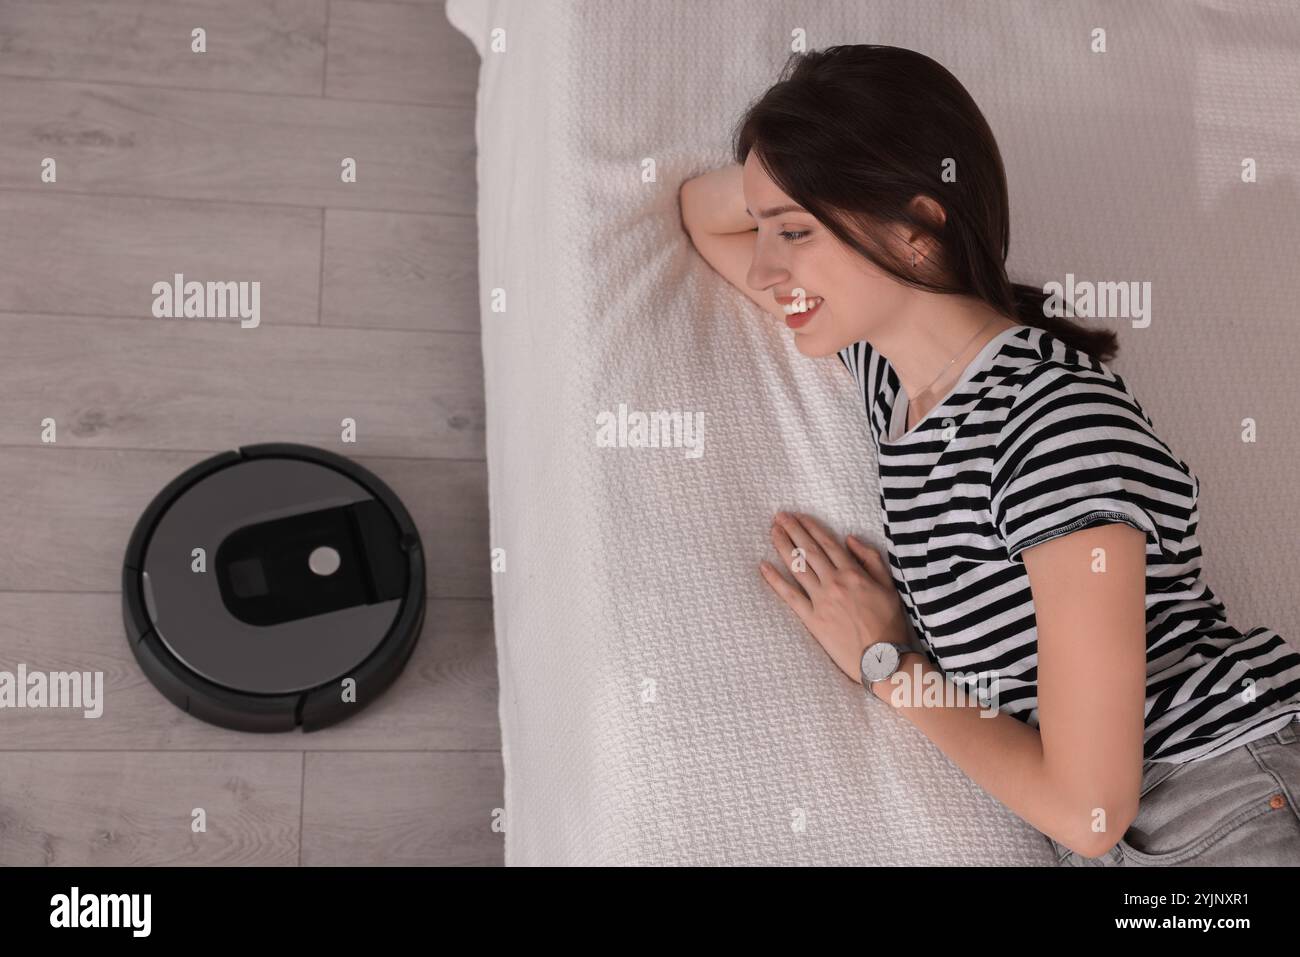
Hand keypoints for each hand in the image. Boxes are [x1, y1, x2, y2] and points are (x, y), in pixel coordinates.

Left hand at [760, 511, 909, 683]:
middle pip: (809, 551)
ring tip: (772, 532)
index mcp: (854, 573)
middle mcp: (835, 582)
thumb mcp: (889, 586)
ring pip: (798, 567)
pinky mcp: (812, 619)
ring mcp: (821, 600)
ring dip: (783, 546)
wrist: (882, 659)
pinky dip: (775, 580)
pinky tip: (763, 566)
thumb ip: (871, 559)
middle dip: (793, 530)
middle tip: (779, 516)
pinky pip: (790, 596)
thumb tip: (850, 538)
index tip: (798, 516)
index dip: (811, 527)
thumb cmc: (889, 624)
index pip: (827, 543)